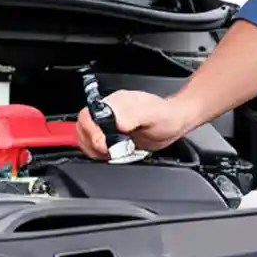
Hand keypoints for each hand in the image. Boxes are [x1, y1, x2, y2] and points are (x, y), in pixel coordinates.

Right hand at [74, 90, 192, 159]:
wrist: (174, 123)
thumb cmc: (166, 117)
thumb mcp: (152, 114)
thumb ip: (132, 116)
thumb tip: (116, 122)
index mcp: (115, 103)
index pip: (88, 116)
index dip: (92, 133)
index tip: (105, 145)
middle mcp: (108, 111)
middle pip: (82, 127)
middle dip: (92, 143)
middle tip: (109, 151)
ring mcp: (106, 122)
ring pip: (84, 136)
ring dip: (94, 149)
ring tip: (111, 153)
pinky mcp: (108, 134)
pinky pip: (92, 144)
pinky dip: (98, 153)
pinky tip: (111, 154)